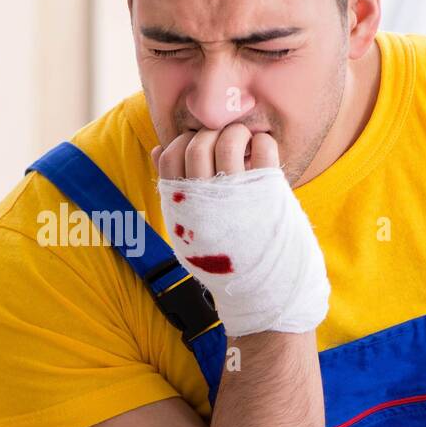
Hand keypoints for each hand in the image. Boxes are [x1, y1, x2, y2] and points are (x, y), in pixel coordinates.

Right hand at [150, 124, 328, 337]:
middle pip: (198, 143)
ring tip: (246, 141)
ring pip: (228, 140)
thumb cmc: (223, 260)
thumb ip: (174, 191)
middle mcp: (205, 198)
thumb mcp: (187, 229)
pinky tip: (264, 152)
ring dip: (238, 132)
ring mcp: (236, 194)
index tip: (199, 148)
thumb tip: (158, 150)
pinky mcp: (267, 192)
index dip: (183, 143)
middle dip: (212, 133)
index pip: (169, 155)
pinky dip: (263, 142)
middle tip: (226, 141)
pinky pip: (263, 148)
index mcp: (182, 205)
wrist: (260, 294)